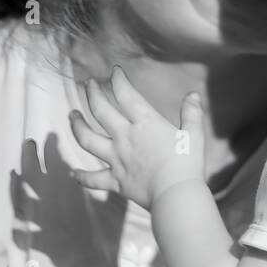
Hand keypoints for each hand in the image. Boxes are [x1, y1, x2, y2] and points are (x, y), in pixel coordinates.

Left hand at [68, 66, 205, 208]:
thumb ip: (192, 113)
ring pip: (88, 139)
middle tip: (87, 84)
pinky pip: (93, 178)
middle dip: (92, 94)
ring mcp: (116, 159)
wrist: (175, 195)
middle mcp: (125, 137)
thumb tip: (193, 95)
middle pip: (101, 111)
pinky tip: (73, 173)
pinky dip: (82, 176)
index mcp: (145, 123)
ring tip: (71, 116)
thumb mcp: (194, 134)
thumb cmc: (187, 163)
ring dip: (77, 126)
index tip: (114, 71)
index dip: (118, 80)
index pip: (126, 95)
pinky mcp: (115, 180)